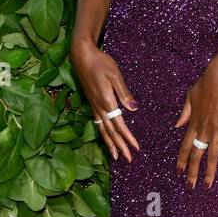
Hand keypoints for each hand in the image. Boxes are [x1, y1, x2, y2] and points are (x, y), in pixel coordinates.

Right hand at [70, 41, 139, 160]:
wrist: (82, 56)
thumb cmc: (101, 63)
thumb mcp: (115, 75)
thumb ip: (124, 93)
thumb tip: (133, 109)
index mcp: (107, 101)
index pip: (119, 125)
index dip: (128, 138)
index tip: (136, 148)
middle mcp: (99, 107)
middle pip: (110, 132)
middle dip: (119, 146)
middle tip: (128, 160)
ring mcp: (94, 106)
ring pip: (102, 130)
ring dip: (110, 144)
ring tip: (116, 156)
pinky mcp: (92, 103)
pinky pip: (98, 123)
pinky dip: (103, 134)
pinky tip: (106, 138)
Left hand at [175, 56, 217, 188]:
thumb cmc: (205, 84)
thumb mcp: (189, 98)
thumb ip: (184, 114)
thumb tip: (176, 126)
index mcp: (193, 124)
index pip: (184, 147)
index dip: (181, 160)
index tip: (178, 172)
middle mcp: (203, 130)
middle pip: (196, 156)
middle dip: (192, 173)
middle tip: (190, 187)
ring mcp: (217, 130)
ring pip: (212, 156)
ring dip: (210, 173)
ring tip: (207, 186)